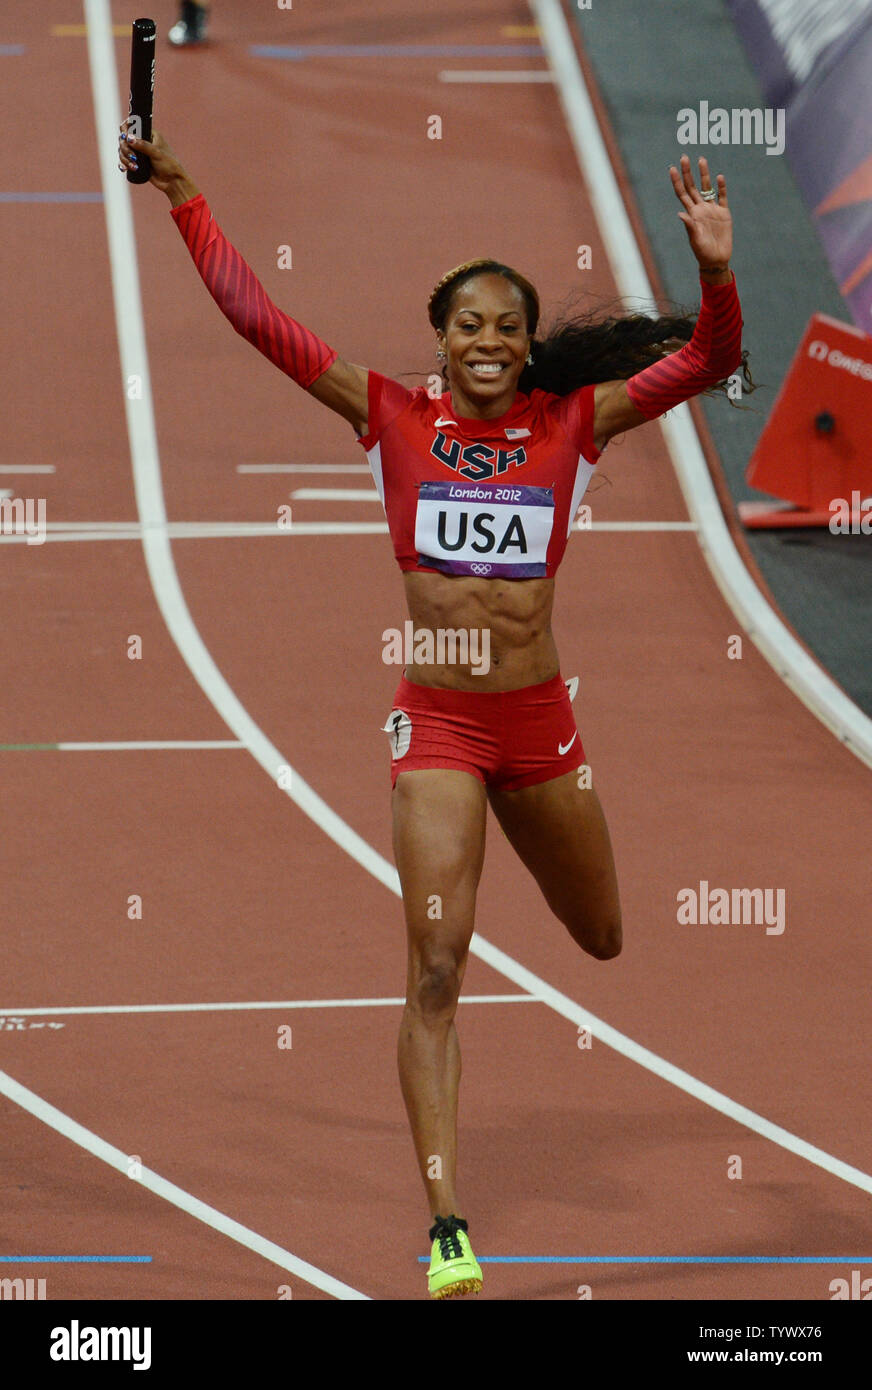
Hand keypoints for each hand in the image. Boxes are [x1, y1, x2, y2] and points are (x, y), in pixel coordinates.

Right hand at [117, 120, 195, 199]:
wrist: (172, 182)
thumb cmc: (169, 165)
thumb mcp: (157, 153)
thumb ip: (143, 145)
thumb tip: (129, 138)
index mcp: (150, 134)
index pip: (133, 125)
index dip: (126, 129)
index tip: (125, 136)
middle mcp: (142, 141)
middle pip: (125, 139)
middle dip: (125, 148)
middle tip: (133, 157)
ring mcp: (139, 152)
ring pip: (123, 150)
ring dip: (124, 158)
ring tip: (134, 167)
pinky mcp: (137, 163)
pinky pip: (125, 160)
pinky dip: (123, 164)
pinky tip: (124, 169)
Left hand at [669, 154, 731, 272]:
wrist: (717, 260)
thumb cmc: (703, 253)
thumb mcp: (695, 240)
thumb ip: (690, 226)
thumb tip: (680, 213)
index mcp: (692, 214)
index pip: (682, 193)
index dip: (677, 181)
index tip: (672, 168)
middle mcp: (700, 209)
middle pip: (693, 186)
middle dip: (688, 172)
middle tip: (684, 156)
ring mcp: (712, 210)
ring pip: (707, 188)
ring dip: (704, 174)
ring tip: (701, 160)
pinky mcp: (724, 213)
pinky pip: (722, 197)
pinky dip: (721, 187)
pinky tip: (719, 177)